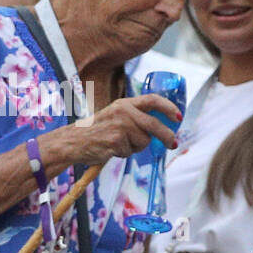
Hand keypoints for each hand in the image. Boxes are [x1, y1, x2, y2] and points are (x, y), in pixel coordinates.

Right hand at [59, 93, 180, 165]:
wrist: (74, 141)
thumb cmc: (97, 131)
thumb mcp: (116, 116)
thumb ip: (136, 117)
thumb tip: (161, 128)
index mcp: (125, 104)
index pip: (152, 99)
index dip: (168, 107)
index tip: (178, 116)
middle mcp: (123, 112)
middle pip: (154, 124)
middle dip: (167, 136)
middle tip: (173, 144)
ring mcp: (119, 126)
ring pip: (144, 141)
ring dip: (136, 147)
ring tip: (120, 144)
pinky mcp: (115, 140)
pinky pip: (131, 151)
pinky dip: (124, 153)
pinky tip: (112, 149)